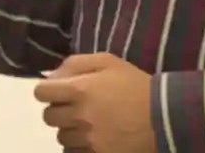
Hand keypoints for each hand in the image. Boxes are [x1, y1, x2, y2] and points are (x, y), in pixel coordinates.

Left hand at [33, 53, 156, 152]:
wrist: (163, 115)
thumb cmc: (135, 84)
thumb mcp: (107, 61)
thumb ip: (75, 64)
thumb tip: (52, 76)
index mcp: (78, 89)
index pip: (41, 93)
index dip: (48, 90)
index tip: (58, 91)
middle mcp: (78, 116)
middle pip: (48, 116)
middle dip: (59, 110)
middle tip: (75, 107)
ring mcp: (88, 139)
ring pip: (61, 137)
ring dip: (70, 129)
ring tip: (88, 123)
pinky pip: (74, 152)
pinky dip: (79, 146)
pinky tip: (93, 138)